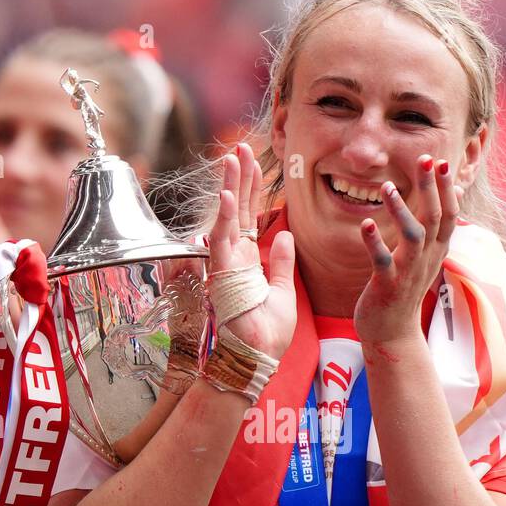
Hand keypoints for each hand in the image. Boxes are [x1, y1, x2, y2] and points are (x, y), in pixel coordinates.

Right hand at [207, 142, 295, 360]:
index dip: (250, 189)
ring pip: (225, 218)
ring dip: (228, 188)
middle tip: (240, 148)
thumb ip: (282, 262)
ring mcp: (226, 265)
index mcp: (248, 259)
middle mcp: (233, 258)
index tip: (253, 162)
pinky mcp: (221, 275)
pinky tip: (225, 196)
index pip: (248, 215)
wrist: (257, 358)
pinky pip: (220, 241)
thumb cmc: (268, 332)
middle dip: (238, 178)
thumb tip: (284, 234)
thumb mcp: (283, 291)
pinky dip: (222, 218)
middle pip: (235, 209)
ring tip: (231, 159)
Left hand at [353, 155, 463, 346]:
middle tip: (425, 159)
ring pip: (412, 236)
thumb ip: (436, 227)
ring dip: (401, 210)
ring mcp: (408, 272)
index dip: (447, 188)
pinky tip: (365, 223)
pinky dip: (374, 241)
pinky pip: (382, 260)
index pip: (450, 214)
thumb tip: (456, 193)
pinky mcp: (387, 286)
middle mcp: (427, 259)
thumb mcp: (426, 256)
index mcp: (436, 250)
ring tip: (387, 186)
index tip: (441, 161)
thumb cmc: (404, 289)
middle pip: (434, 218)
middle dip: (430, 188)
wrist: (392, 332)